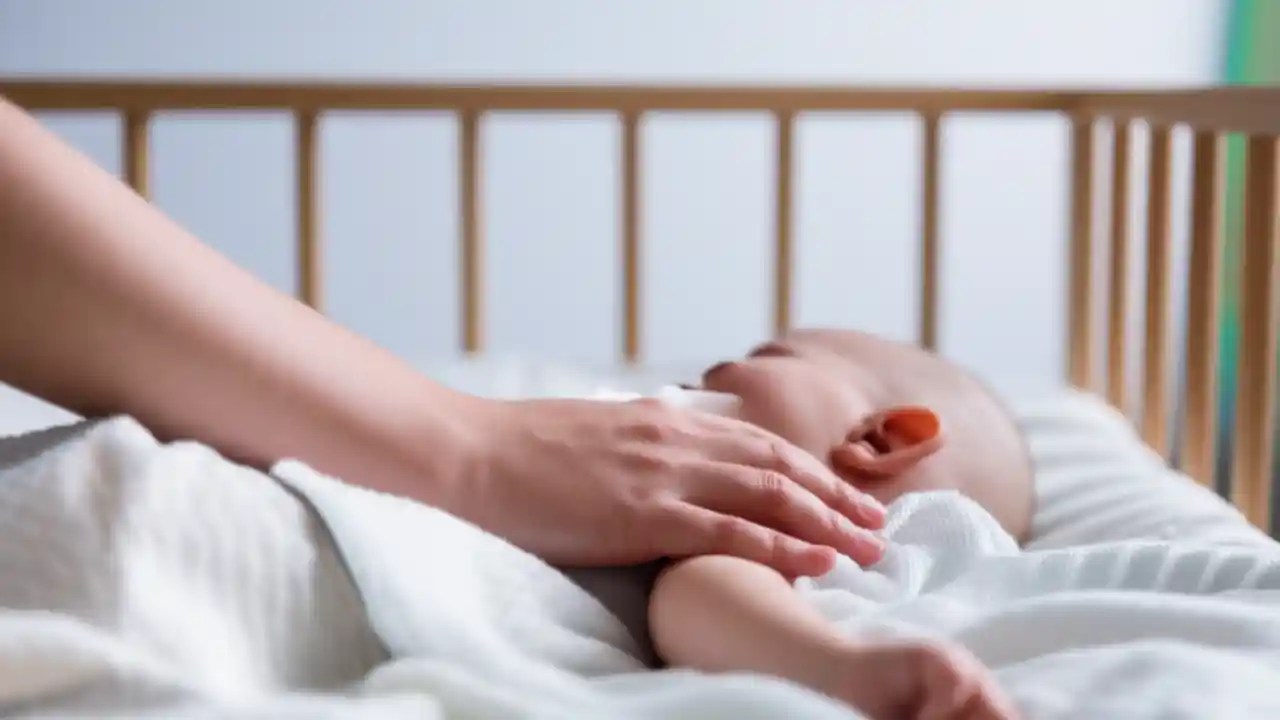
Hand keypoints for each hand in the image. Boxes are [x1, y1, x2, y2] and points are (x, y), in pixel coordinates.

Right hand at [464, 397, 886, 576]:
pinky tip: (816, 563)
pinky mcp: (642, 514)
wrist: (471, 454)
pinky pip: (728, 532)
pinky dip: (780, 547)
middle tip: (879, 526)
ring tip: (869, 549)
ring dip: (826, 523)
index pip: (759, 442)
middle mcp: (676, 440)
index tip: (846, 494)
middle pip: (780, 467)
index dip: (811, 469)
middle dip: (836, 497)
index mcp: (664, 421)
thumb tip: (672, 454)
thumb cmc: (523, 449)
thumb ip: (644, 442)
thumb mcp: (598, 431)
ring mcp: (662, 476)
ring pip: (768, 496)